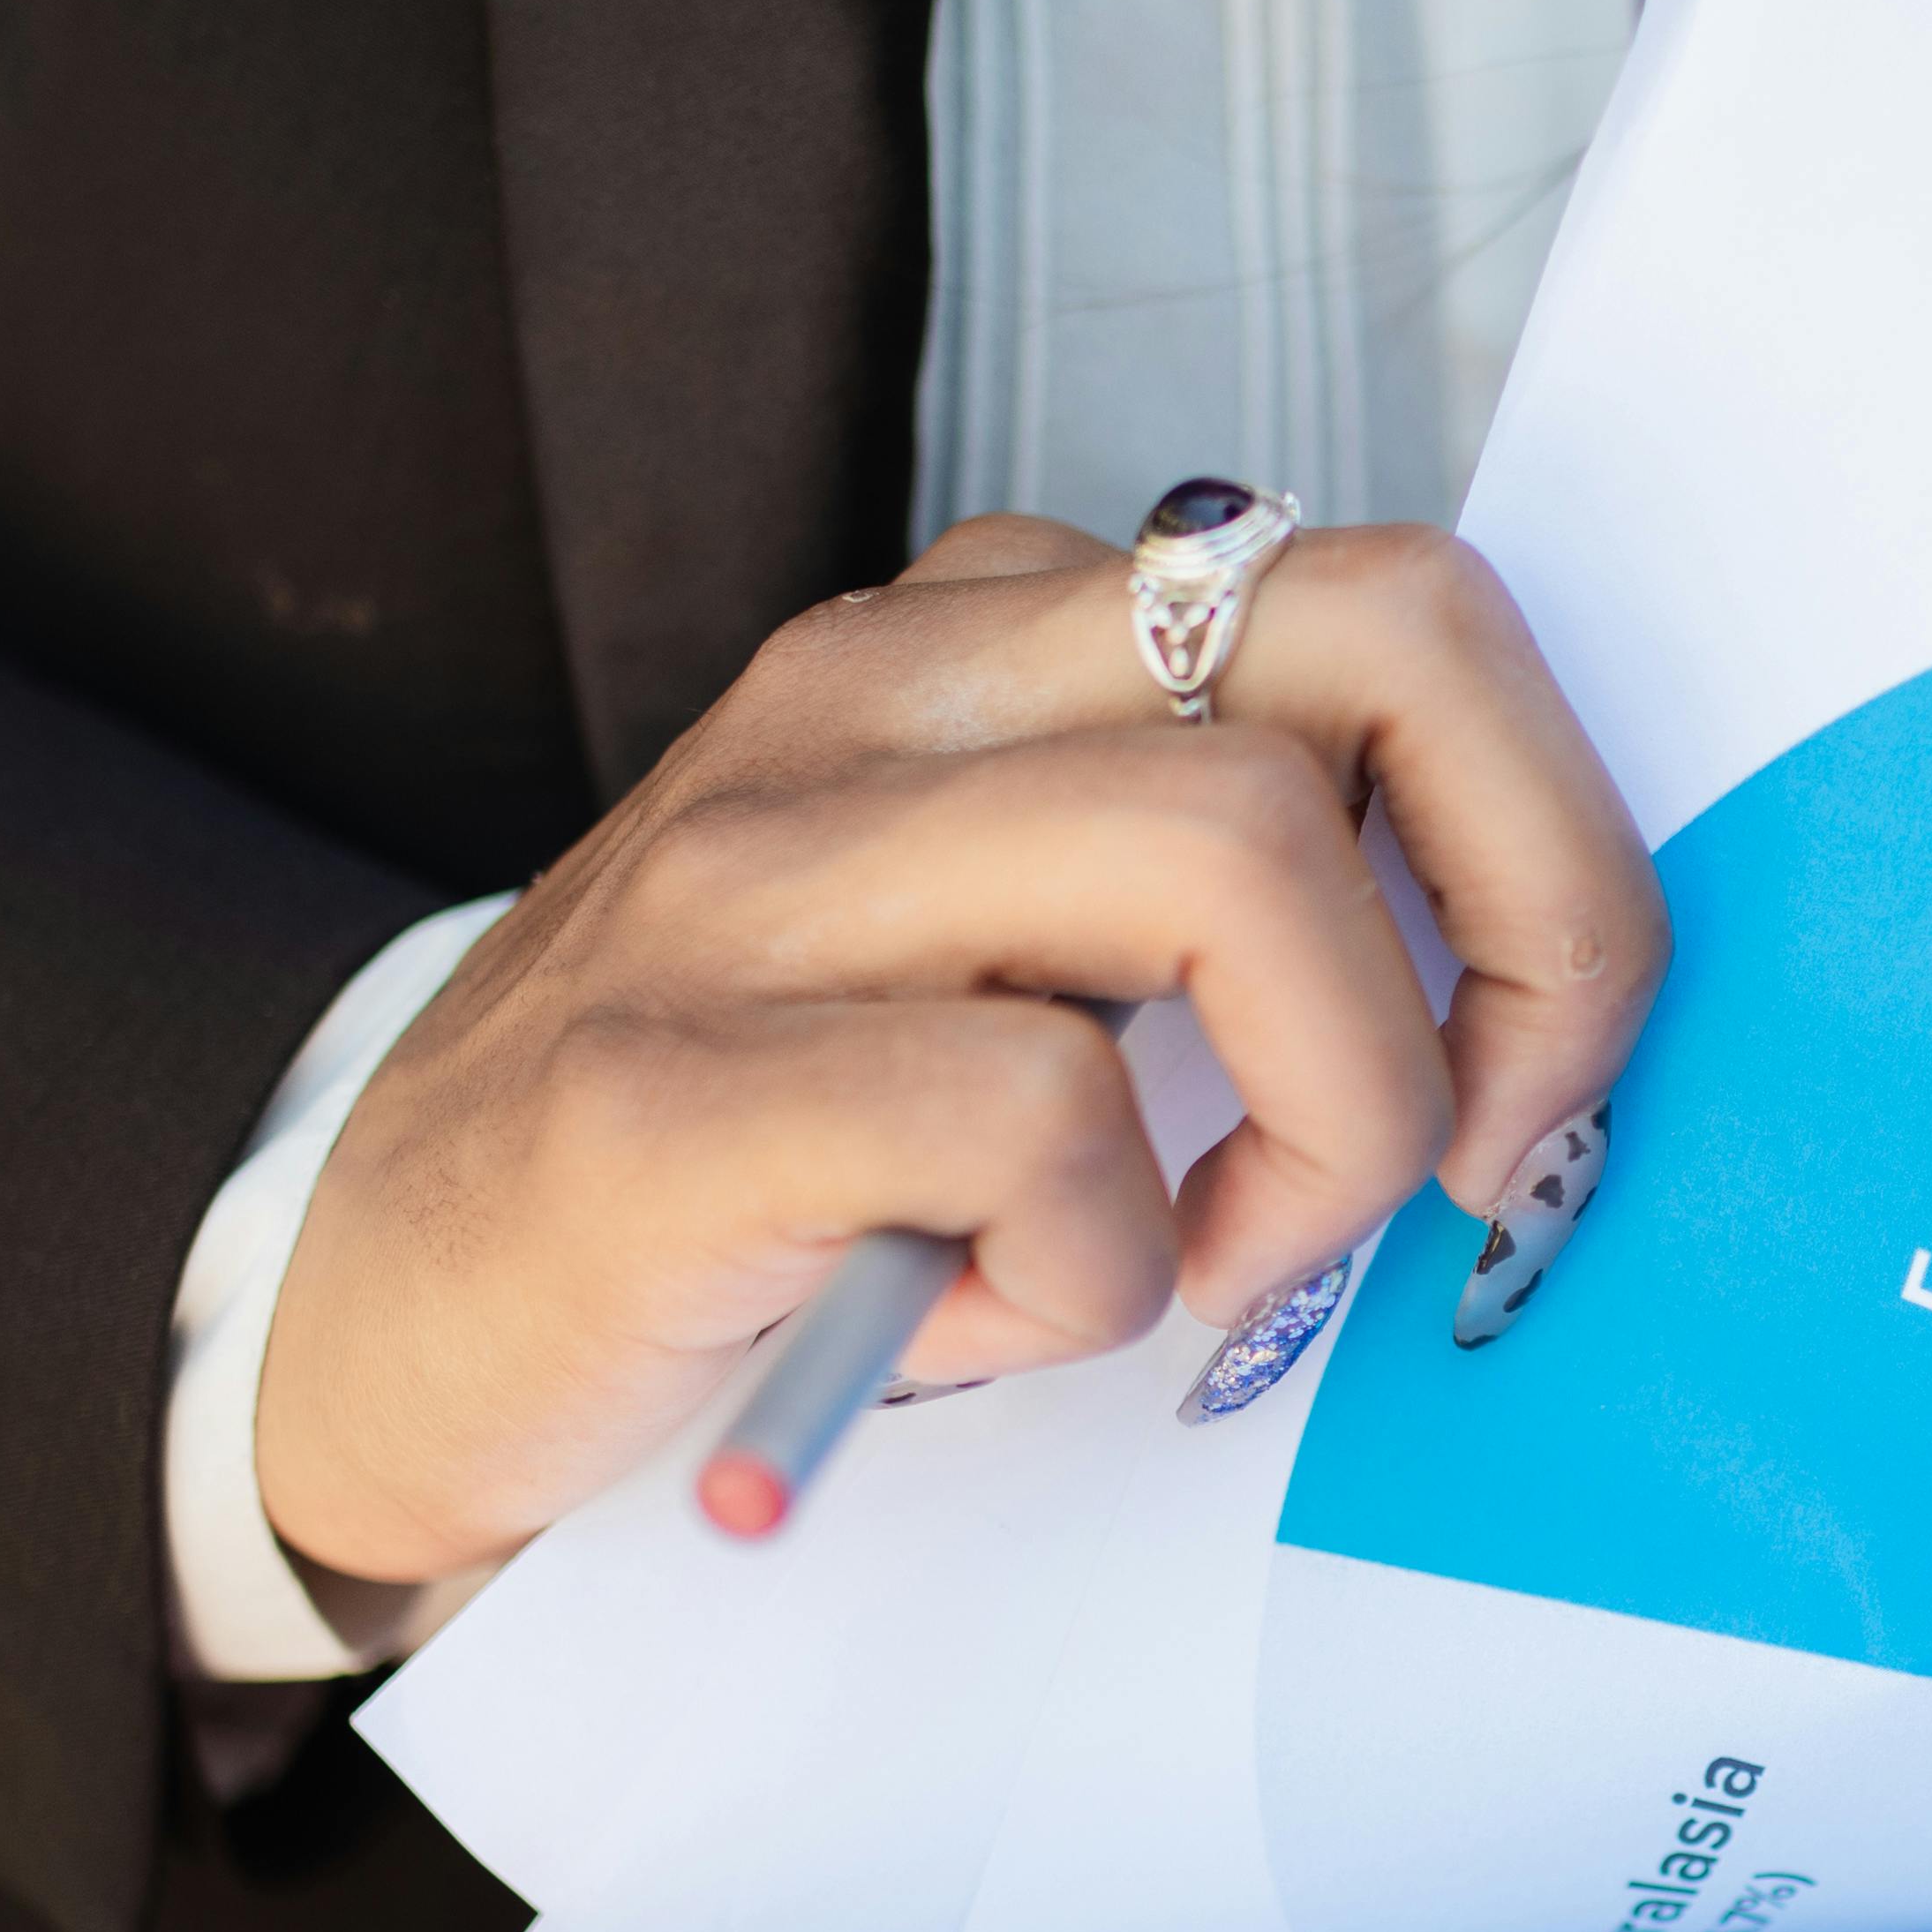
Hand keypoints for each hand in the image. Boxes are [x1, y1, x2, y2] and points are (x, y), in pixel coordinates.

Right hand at [255, 514, 1665, 1595]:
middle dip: (1536, 930)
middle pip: (1381, 647)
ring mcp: (757, 878)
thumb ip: (1197, 896)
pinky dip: (1085, 1274)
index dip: (1558, 838)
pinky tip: (974, 1328)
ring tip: (1187, 1266)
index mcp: (982, 647)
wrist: (373, 1317)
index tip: (1530, 1058)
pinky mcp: (665, 1092)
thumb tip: (1514, 988)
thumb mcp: (994, 960)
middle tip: (1470, 1154)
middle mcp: (877, 702)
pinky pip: (1030, 1120)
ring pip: (1233, 859)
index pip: (1403, 603)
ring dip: (1313, 1130)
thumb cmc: (746, 1163)